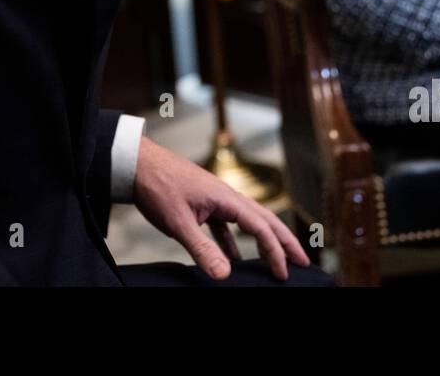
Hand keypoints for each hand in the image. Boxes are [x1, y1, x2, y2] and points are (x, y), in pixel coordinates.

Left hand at [131, 136, 309, 280]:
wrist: (137, 164)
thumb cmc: (158, 186)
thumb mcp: (179, 223)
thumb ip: (202, 249)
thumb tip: (225, 274)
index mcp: (226, 198)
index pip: (261, 226)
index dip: (275, 251)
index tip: (284, 272)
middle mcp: (226, 196)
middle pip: (264, 220)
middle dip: (284, 242)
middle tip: (302, 262)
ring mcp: (215, 199)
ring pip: (247, 222)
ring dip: (262, 242)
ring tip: (275, 261)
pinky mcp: (202, 204)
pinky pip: (225, 225)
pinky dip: (233, 242)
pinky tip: (233, 259)